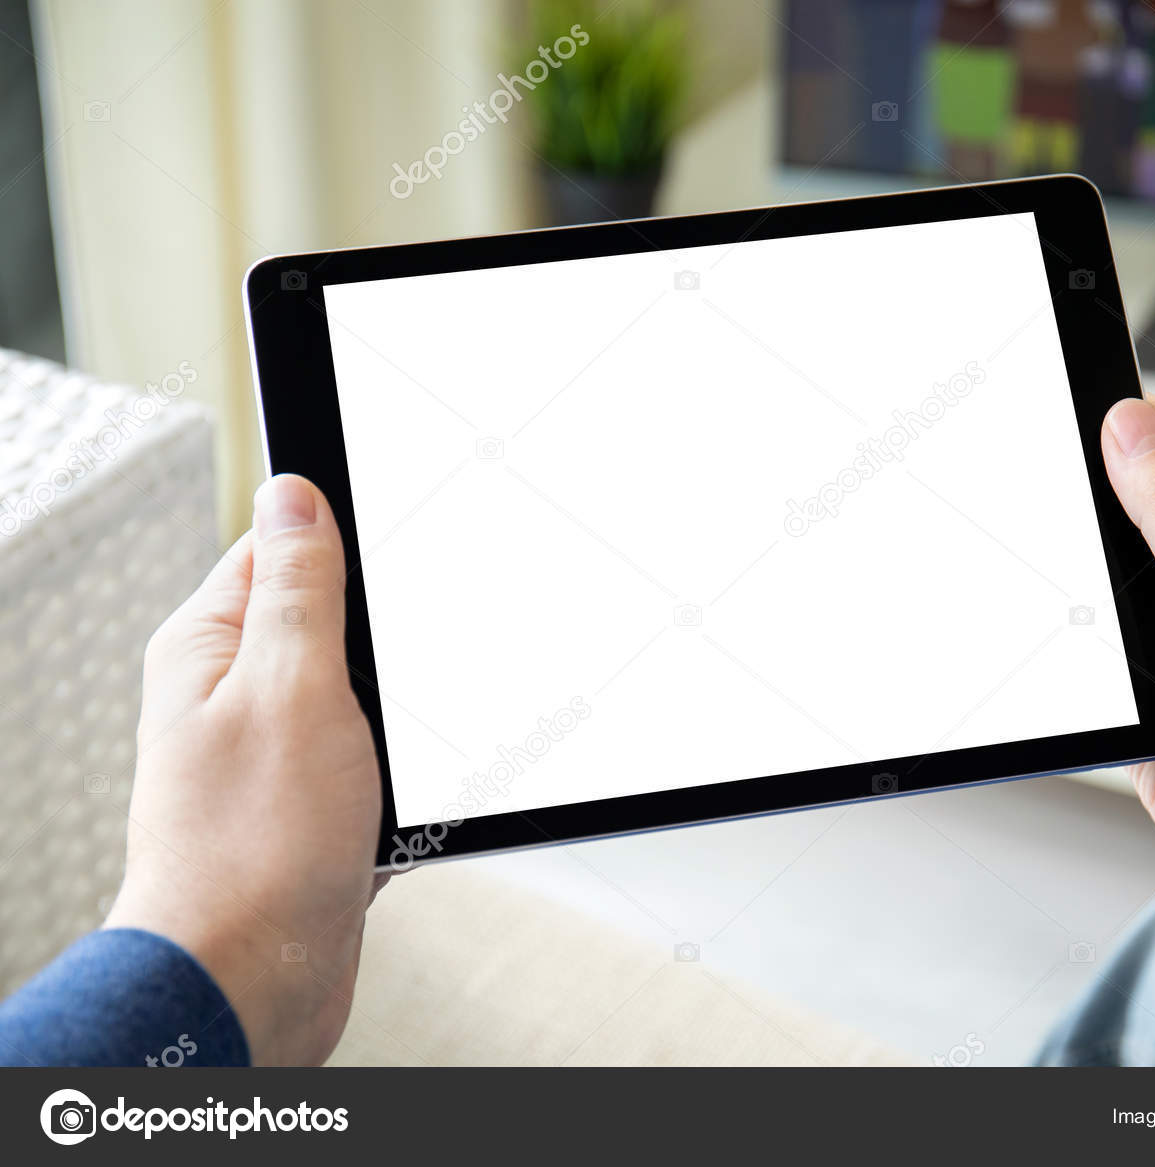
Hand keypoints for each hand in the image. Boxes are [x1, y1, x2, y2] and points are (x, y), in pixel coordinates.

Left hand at [105, 474, 382, 1064]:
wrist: (251, 987)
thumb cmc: (252, 851)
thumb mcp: (289, 688)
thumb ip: (299, 590)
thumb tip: (292, 493)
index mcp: (211, 649)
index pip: (279, 549)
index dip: (343, 540)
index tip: (404, 542)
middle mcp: (235, 698)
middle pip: (334, 625)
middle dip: (388, 650)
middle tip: (402, 681)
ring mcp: (274, 757)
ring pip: (367, 702)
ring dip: (402, 725)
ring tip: (399, 760)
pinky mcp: (313, 810)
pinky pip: (377, 768)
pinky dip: (402, 781)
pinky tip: (405, 802)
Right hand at [1101, 397, 1154, 991]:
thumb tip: (1127, 424)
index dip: (1108, 430)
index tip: (1048, 435)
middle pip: (1122, 499)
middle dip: (1077, 518)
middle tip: (1052, 544)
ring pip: (1097, 575)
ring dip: (1073, 593)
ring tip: (1074, 622)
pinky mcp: (1152, 678)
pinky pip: (1090, 644)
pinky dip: (1072, 653)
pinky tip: (1072, 670)